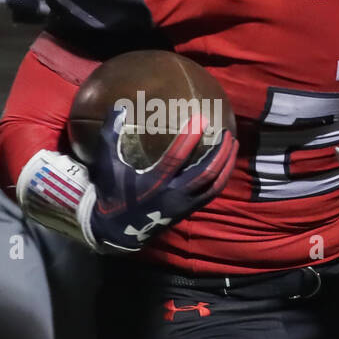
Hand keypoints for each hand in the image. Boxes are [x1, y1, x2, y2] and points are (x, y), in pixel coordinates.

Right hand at [87, 106, 236, 252]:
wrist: (120, 231)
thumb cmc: (113, 193)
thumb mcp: (106, 166)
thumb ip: (110, 136)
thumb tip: (118, 108)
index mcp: (153, 184)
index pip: (176, 159)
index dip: (189, 139)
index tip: (201, 119)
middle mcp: (173, 195)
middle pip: (205, 172)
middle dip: (218, 151)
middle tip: (225, 130)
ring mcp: (184, 204)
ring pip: (213, 183)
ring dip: (225, 163)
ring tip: (232, 143)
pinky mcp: (189, 210)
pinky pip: (212, 193)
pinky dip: (222, 176)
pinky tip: (226, 162)